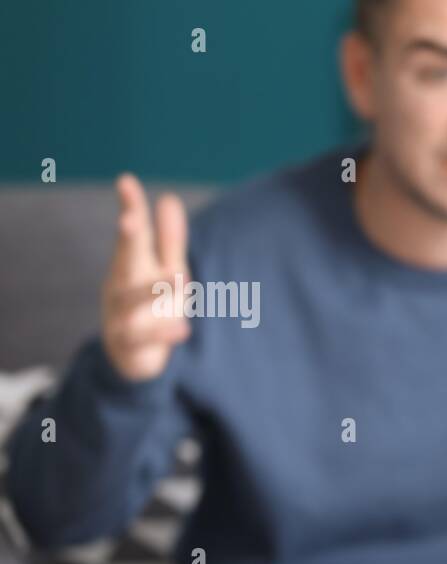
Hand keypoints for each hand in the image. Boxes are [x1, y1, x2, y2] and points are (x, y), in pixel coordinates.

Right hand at [101, 173, 191, 381]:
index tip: (125, 180)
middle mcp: (121, 286)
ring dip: (153, 289)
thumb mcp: (164, 271)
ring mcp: (122, 315)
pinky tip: (184, 328)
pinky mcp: (129, 345)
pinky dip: (163, 333)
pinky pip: (142, 338)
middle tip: (129, 219)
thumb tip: (169, 198)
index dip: (130, 207)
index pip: (133, 232)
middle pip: (124, 259)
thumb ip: (168, 239)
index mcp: (131, 264)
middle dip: (127, 239)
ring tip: (178, 275)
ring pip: (132, 301)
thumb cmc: (151, 306)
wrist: (131, 358)